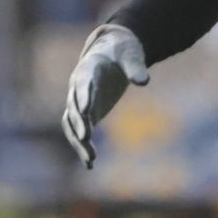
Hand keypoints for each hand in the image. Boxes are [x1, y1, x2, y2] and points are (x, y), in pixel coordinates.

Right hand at [61, 24, 147, 168]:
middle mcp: (77, 88)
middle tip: (86, 137)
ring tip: (91, 159)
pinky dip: (83, 148)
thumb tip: (144, 81)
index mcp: (87, 69)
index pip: (82, 85)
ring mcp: (79, 103)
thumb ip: (135, 68)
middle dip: (79, 124)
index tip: (85, 111)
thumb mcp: (131, 56)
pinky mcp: (86, 114)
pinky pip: (80, 133)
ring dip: (80, 142)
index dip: (83, 98)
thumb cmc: (122, 52)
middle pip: (73, 108)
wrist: (112, 53)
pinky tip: (90, 166)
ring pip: (73, 126)